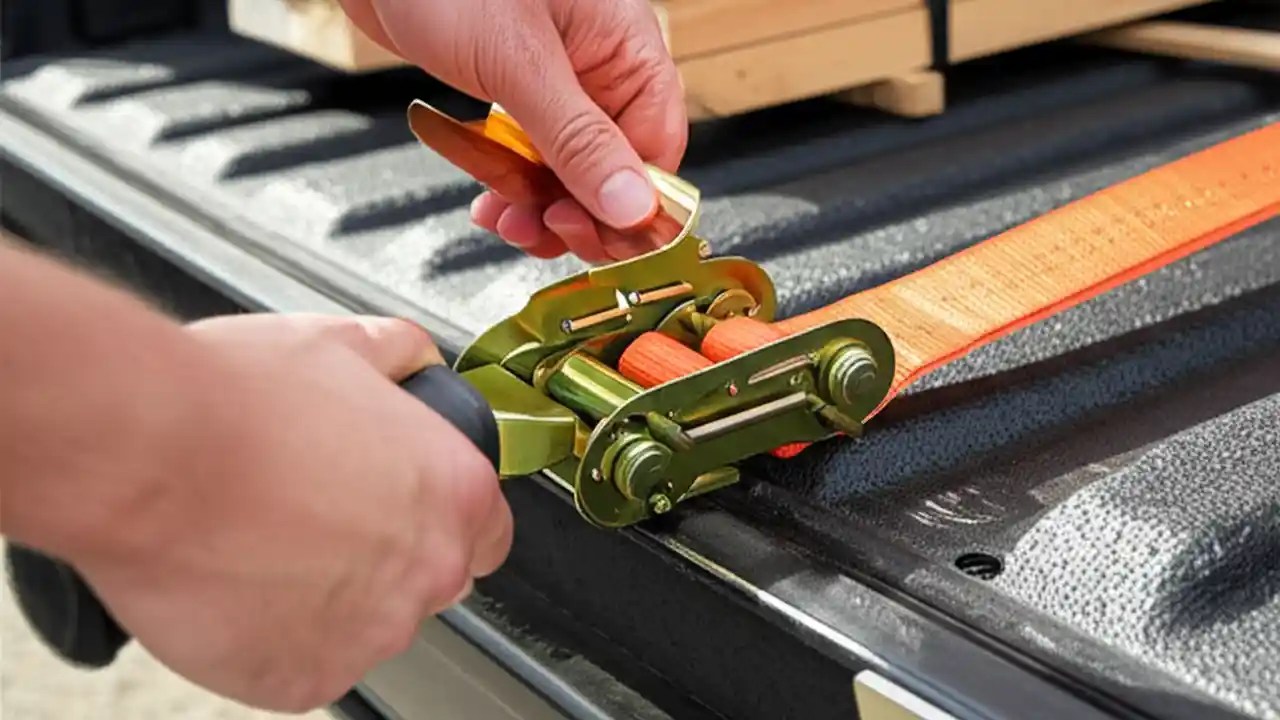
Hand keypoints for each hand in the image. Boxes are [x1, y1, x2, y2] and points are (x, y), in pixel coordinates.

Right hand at [70, 314, 512, 712]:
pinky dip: (275, 637)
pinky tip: (239, 582)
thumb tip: (412, 359)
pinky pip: (302, 664)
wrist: (143, 457)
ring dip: (329, 595)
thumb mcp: (339, 343)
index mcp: (454, 493)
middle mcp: (429, 571)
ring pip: (365, 625)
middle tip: (313, 515)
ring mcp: (369, 635)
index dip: (443, 516)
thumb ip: (398, 354)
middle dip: (383, 554)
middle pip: (428, 578)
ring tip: (263, 541)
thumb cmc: (234, 403)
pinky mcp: (303, 680)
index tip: (403, 508)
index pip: (487, 530)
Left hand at [340, 0, 687, 263]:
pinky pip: (532, 159)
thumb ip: (577, 140)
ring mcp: (558, 83)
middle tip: (541, 231)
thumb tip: (632, 206)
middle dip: (579, 213)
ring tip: (506, 220)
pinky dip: (513, 189)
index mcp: (625, 49)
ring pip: (571, 173)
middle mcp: (599, 68)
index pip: (656, 150)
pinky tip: (491, 203)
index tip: (596, 238)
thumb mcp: (519, 63)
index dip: (631, 205)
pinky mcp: (516, 93)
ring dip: (541, 211)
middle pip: (615, 170)